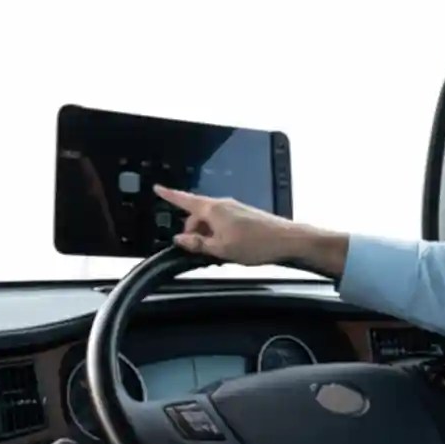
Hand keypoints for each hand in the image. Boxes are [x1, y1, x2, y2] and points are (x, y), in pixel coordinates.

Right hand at [152, 185, 347, 276]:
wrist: (287, 240)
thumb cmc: (256, 243)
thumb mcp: (221, 249)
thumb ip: (197, 244)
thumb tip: (179, 240)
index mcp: (213, 209)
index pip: (184, 200)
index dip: (169, 195)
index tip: (157, 189)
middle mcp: (223, 204)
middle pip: (197, 215)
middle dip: (192, 231)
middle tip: (196, 251)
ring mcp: (234, 209)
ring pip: (211, 221)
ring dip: (207, 235)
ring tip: (216, 254)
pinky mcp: (244, 215)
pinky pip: (223, 223)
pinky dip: (218, 234)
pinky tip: (227, 249)